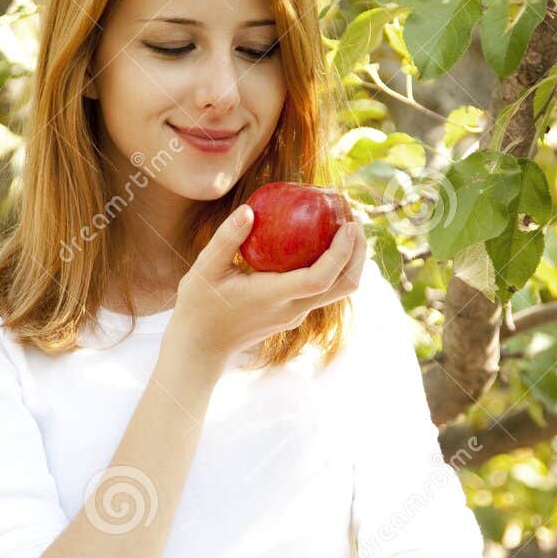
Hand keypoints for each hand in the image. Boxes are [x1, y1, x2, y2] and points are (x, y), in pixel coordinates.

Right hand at [170, 205, 367, 365]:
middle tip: (354, 218)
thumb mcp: (204, 269)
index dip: (341, 253)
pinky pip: (325, 289)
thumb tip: (250, 210)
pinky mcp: (294, 312)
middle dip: (358, 253)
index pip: (320, 279)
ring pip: (340, 291)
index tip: (348, 225)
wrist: (201, 347)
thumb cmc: (198, 307)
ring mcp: (296, 313)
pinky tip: (323, 242)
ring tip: (346, 227)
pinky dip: (334, 266)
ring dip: (351, 260)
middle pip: (344, 286)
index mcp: (273, 297)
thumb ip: (227, 239)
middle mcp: (292, 309)